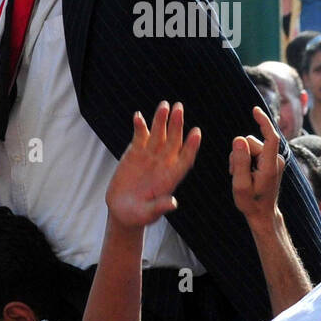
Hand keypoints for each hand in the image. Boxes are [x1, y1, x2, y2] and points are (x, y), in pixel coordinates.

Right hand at [105, 102, 201, 229]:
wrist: (123, 210)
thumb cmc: (138, 216)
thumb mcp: (148, 214)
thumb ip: (160, 207)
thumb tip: (173, 203)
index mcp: (171, 178)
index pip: (185, 159)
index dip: (191, 146)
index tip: (196, 132)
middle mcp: (163, 163)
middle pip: (173, 141)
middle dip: (177, 125)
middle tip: (179, 108)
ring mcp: (150, 156)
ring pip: (158, 134)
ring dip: (161, 120)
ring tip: (164, 105)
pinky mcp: (135, 152)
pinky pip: (140, 136)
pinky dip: (140, 126)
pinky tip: (138, 116)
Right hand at [230, 106, 284, 223]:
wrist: (263, 213)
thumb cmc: (251, 203)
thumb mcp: (240, 185)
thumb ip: (240, 162)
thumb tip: (238, 139)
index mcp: (270, 166)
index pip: (271, 137)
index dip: (264, 122)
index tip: (255, 110)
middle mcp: (276, 160)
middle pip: (252, 142)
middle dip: (239, 153)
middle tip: (235, 173)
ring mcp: (275, 160)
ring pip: (250, 146)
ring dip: (241, 158)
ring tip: (240, 176)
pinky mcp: (271, 160)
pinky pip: (254, 151)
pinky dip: (246, 160)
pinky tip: (245, 173)